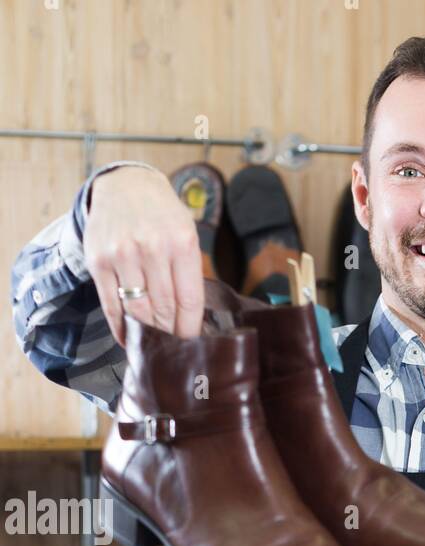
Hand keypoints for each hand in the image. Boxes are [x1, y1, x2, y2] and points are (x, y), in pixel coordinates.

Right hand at [84, 166, 203, 345]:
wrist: (125, 185)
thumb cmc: (162, 217)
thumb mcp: (186, 235)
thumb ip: (190, 274)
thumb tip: (192, 324)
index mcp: (182, 242)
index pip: (189, 302)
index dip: (189, 330)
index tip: (191, 345)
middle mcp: (152, 247)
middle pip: (164, 310)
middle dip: (169, 333)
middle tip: (172, 347)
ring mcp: (122, 253)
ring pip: (137, 311)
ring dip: (146, 333)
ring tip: (152, 344)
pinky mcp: (98, 260)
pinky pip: (111, 306)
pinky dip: (120, 327)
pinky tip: (128, 337)